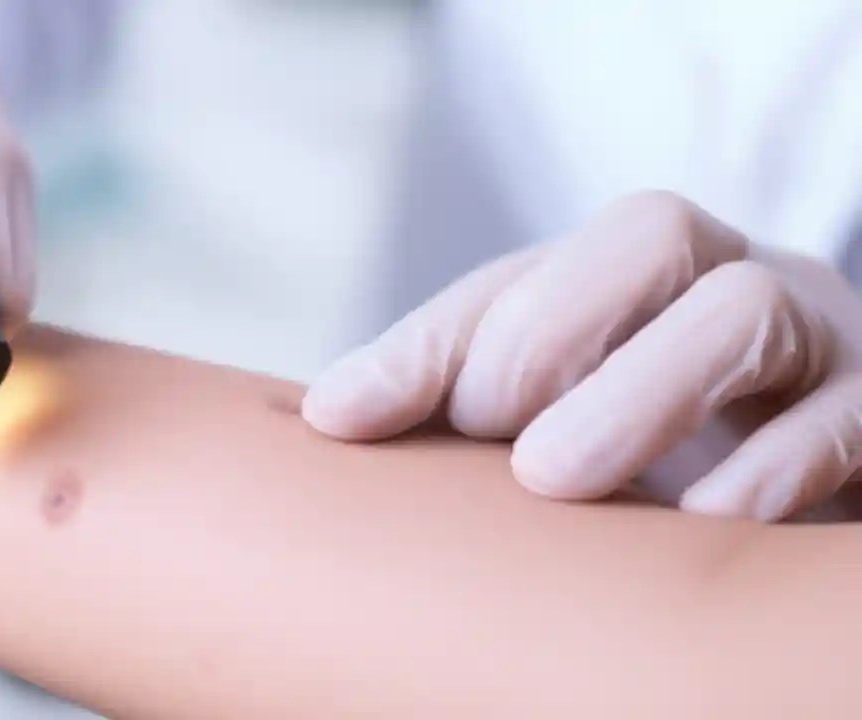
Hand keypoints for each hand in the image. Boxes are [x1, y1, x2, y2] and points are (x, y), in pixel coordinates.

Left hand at [302, 190, 861, 520]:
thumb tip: (327, 414)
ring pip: (745, 312)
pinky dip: (770, 469)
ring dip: (639, 393)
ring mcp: (817, 340)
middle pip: (647, 237)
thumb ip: (454, 396)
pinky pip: (840, 421)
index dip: (432, 343)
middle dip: (545, 334)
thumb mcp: (557, 413)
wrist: (811, 473)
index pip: (524, 277)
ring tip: (553, 478)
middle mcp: (726, 279)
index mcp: (634, 276)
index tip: (344, 420)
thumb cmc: (660, 447)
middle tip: (481, 436)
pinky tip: (697, 526)